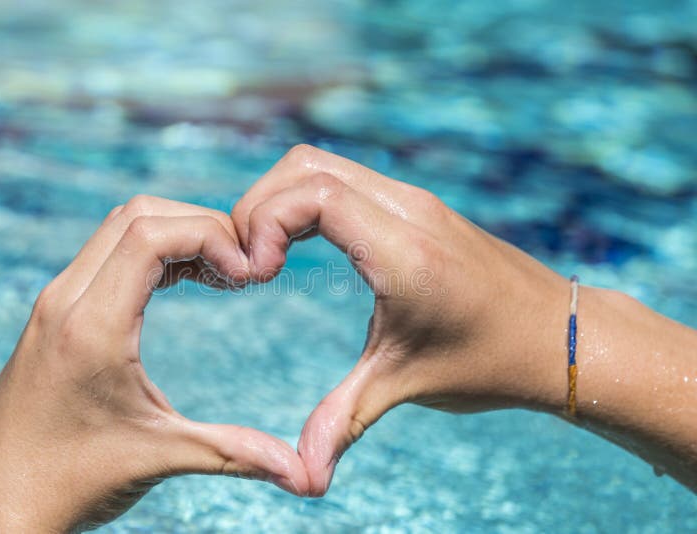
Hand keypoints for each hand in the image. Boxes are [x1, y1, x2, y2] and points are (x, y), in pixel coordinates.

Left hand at [0, 196, 307, 532]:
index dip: (210, 235)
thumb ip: (235, 453)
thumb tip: (303, 475)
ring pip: (121, 228)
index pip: (149, 233)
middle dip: (201, 226)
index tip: (247, 274)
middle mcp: (65, 301)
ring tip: (222, 276)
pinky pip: (108, 253)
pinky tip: (187, 282)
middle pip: (138, 214)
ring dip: (176, 236)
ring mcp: (56, 302)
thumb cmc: (67, 483)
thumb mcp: (158, 458)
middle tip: (241, 269)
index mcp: (90, 327)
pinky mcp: (56, 312)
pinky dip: (154, 253)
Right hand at [232, 145, 571, 495]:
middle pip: (306, 166)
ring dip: (281, 201)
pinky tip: (299, 247)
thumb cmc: (489, 361)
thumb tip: (303, 479)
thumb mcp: (406, 385)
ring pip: (323, 166)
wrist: (557, 336)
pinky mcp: (416, 207)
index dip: (266, 222)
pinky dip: (307, 201)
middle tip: (248, 264)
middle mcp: (409, 211)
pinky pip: (346, 180)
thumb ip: (343, 421)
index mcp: (404, 252)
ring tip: (267, 257)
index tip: (255, 274)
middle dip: (259, 207)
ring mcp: (414, 202)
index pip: (314, 194)